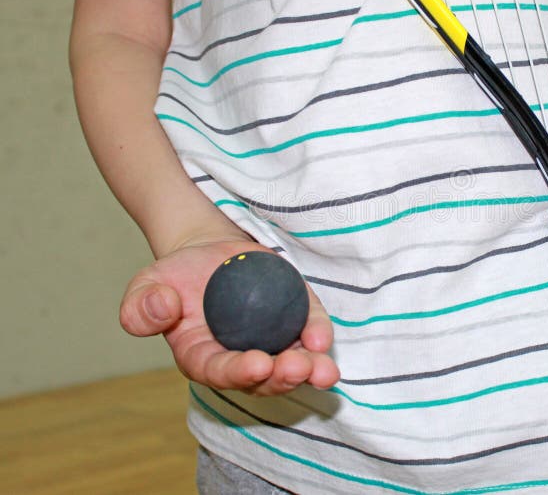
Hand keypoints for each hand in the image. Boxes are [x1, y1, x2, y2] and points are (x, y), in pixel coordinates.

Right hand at [119, 238, 339, 394]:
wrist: (207, 252)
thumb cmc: (174, 276)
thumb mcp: (146, 285)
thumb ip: (141, 307)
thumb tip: (164, 309)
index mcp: (201, 358)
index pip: (220, 372)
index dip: (239, 372)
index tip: (258, 364)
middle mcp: (239, 358)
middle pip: (263, 378)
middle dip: (281, 377)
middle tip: (297, 368)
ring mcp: (270, 341)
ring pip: (293, 364)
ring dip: (310, 370)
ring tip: (323, 370)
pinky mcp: (292, 319)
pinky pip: (308, 331)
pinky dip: (317, 335)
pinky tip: (322, 339)